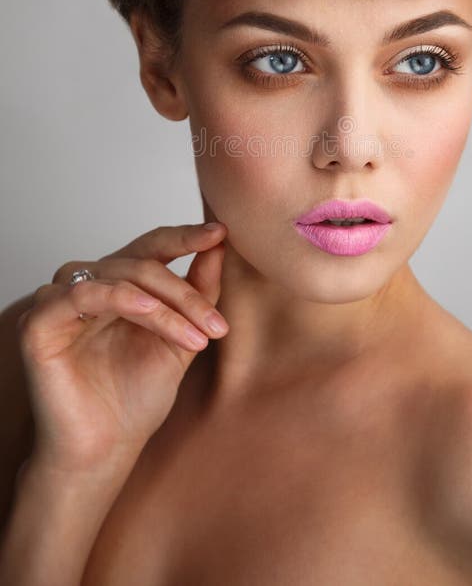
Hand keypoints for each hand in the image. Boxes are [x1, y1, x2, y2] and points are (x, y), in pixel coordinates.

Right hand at [17, 222, 227, 474]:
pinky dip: (120, 297)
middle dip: (187, 294)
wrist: (106, 451)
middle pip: (143, 264)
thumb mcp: (181, 337)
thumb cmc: (136, 399)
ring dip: (165, 305)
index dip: (186, 237)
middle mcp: (88, 286)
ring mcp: (59, 302)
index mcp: (119, 285)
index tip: (221, 232)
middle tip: (217, 326)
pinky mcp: (39, 324)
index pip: (152, 247)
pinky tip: (148, 310)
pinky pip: (83, 294)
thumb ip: (198, 291)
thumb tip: (219, 244)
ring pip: (120, 277)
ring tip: (195, 336)